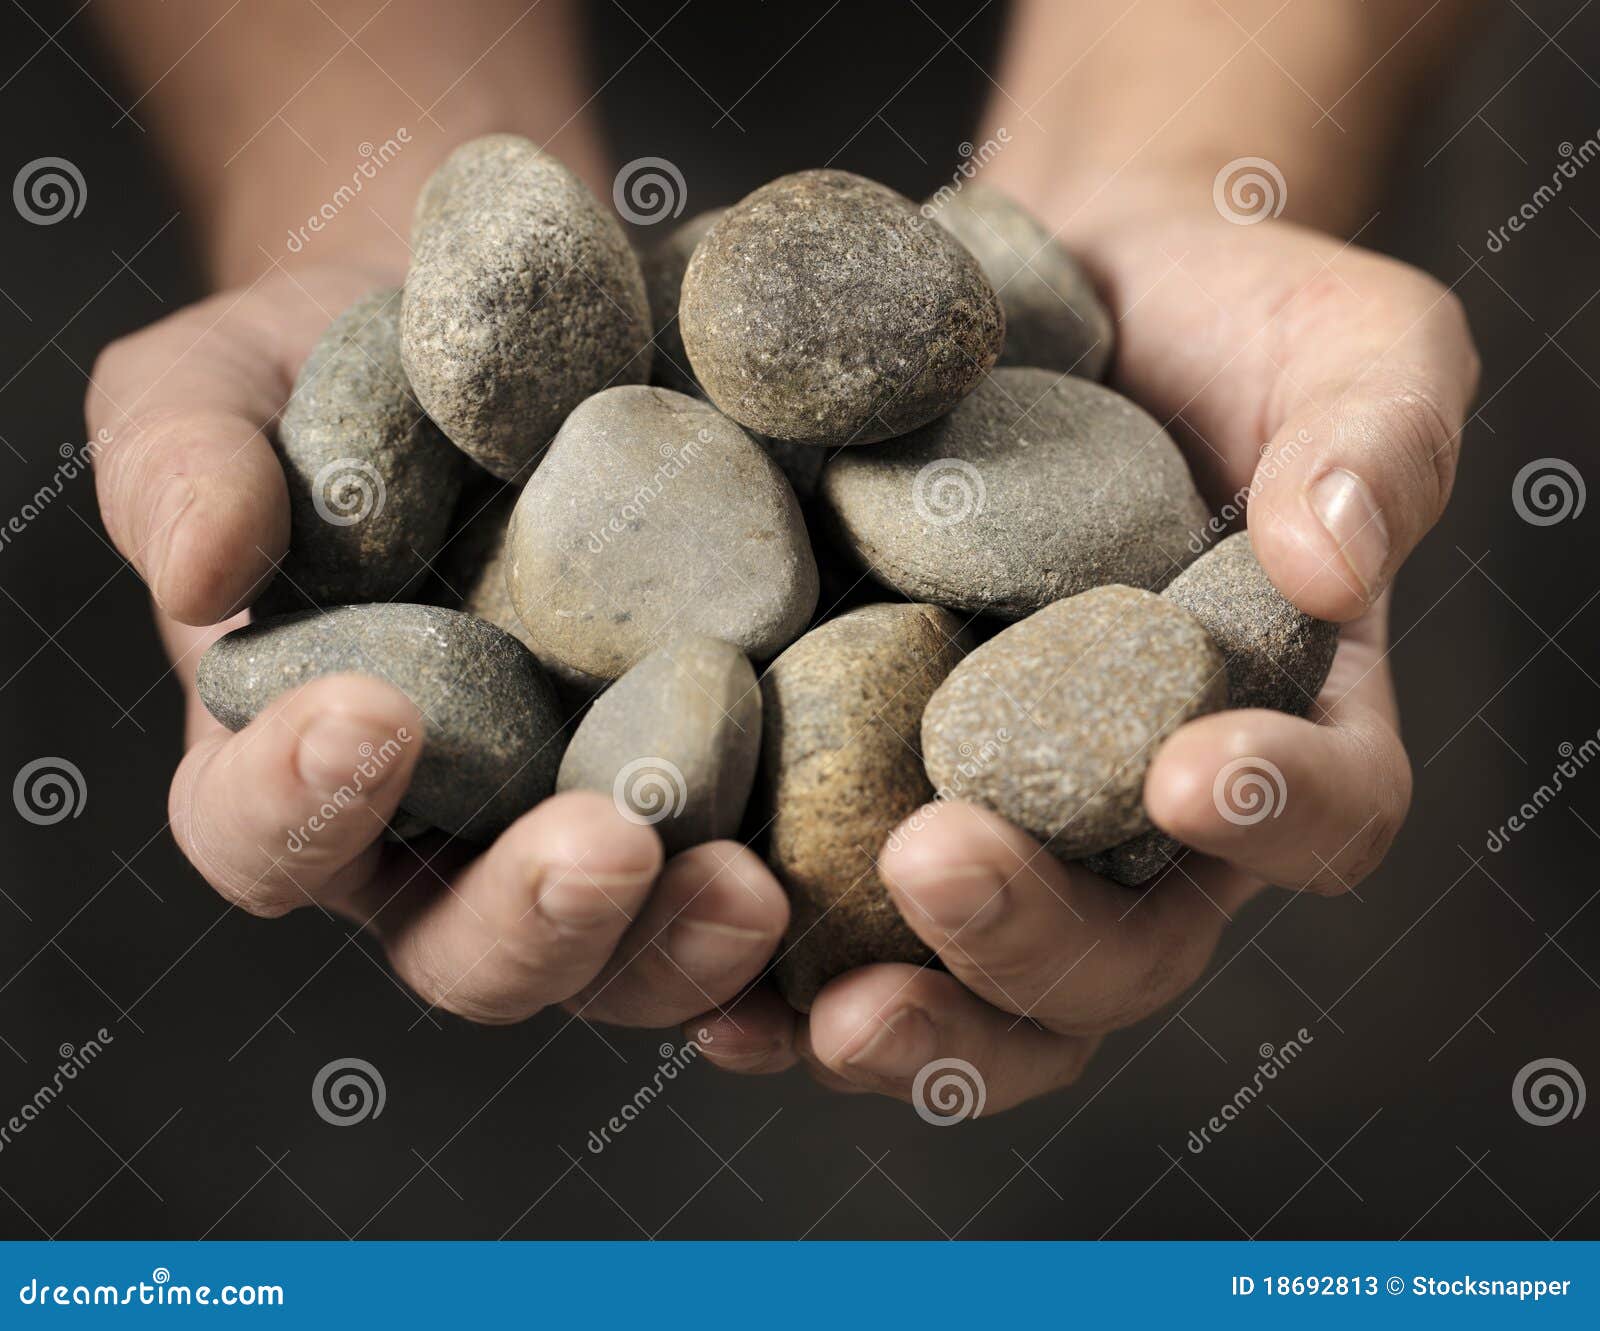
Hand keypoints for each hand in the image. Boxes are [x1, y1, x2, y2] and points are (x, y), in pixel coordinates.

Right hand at [85, 263, 789, 1026]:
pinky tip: (870, 871)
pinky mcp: (724, 789)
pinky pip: (762, 881)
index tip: (364, 714)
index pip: (260, 830)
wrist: (525, 331)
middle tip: (602, 850)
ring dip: (683, 945)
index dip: (297, 801)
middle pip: (471, 948)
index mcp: (304, 762)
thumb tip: (203, 571)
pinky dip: (810, 908)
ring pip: (630, 953)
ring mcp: (597, 821)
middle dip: (532, 916)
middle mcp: (454, 834)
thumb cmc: (344, 364)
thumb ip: (181, 465)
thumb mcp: (222, 383)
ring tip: (754, 889)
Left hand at [687, 201, 1479, 1112]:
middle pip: (1121, 953)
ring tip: (811, 1010)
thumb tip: (1335, 561)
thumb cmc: (1222, 313)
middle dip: (1033, 939)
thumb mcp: (1344, 343)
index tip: (1192, 769)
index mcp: (1277, 719)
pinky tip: (699, 967)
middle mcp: (1132, 807)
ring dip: (904, 1020)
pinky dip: (770, 966)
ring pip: (973, 989)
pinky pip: (828, 924)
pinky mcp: (863, 791)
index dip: (1275, 816)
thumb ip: (1372, 440)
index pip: (1327, 813)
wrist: (1054, 286)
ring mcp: (999, 814)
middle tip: (938, 864)